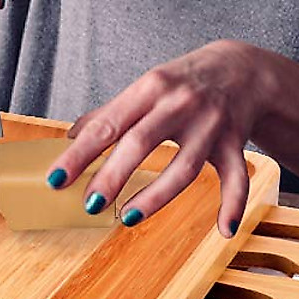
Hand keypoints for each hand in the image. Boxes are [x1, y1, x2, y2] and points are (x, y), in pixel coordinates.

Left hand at [51, 40, 274, 237]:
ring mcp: (210, 124)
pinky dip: (233, 204)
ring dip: (156, 196)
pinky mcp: (234, 143)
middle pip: (141, 142)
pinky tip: (223, 229)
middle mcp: (179, 104)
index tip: (57, 177)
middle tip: (89, 204)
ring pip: (183, 166)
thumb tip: (72, 135)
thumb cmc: (184, 81)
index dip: (80, 152)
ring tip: (128, 217)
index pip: (109, 123)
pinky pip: (236, 177)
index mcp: (150, 88)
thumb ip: (111, 112)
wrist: (241, 69)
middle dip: (113, 175)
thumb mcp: (147, 86)